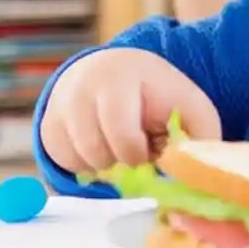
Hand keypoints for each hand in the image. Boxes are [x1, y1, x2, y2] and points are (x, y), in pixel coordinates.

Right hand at [39, 47, 222, 173]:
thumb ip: (199, 137)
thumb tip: (191, 177)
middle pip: (97, 151)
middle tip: (139, 152)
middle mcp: (83, 88)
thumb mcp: (189, 106)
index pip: (121, 132)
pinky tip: (105, 147)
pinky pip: (67, 164)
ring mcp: (61, 106)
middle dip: (123, 161)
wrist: (112, 71)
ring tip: (124, 146)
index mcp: (121, 77)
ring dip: (108, 166)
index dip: (138, 154)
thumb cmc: (158, 95)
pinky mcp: (49, 126)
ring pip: (81, 162)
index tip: (152, 150)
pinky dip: (89, 166)